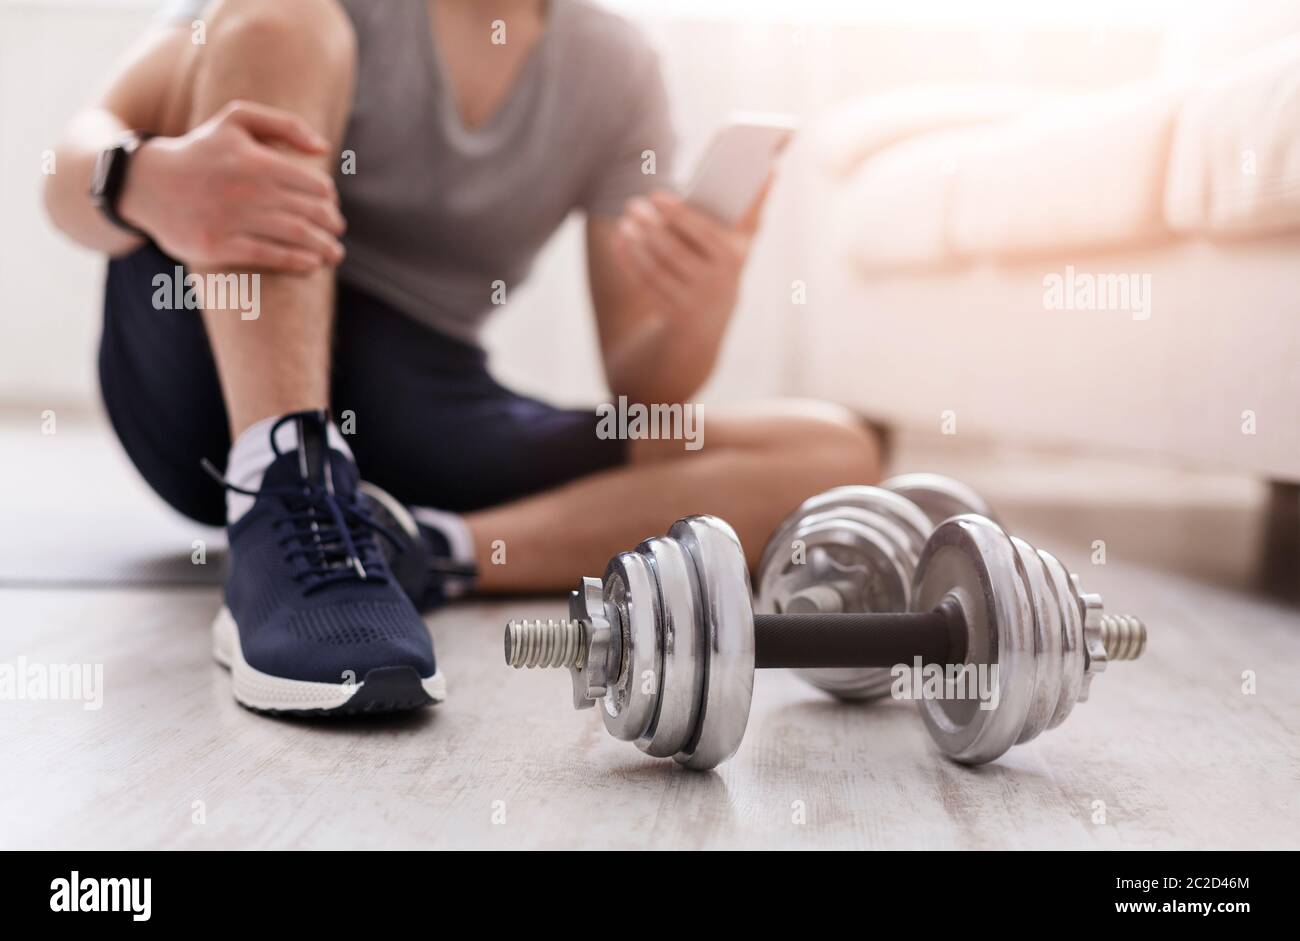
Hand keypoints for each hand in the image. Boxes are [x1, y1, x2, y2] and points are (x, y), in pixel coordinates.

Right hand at [119, 100, 344, 271]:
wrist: (147, 183)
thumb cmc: (202, 151)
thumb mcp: (236, 120)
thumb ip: (284, 125)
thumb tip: (324, 149)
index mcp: (256, 159)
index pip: (313, 185)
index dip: (328, 199)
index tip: (330, 207)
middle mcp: (246, 188)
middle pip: (309, 212)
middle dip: (331, 225)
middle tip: (337, 232)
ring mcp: (231, 218)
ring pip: (294, 235)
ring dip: (323, 247)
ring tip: (334, 254)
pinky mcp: (217, 245)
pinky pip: (268, 255)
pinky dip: (296, 261)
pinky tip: (312, 265)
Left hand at [610, 182, 771, 329]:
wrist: (711, 318)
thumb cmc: (727, 261)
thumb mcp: (745, 239)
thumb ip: (754, 205)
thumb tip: (771, 169)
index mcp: (731, 258)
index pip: (703, 233)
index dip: (678, 214)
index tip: (656, 195)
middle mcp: (713, 283)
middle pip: (674, 252)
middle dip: (650, 226)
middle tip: (633, 204)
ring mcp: (691, 300)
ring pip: (657, 269)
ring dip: (636, 244)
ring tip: (625, 221)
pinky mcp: (669, 312)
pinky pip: (645, 284)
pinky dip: (629, 262)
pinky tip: (620, 241)